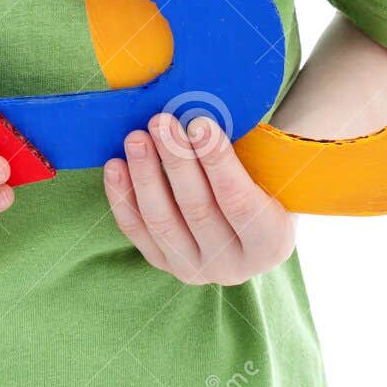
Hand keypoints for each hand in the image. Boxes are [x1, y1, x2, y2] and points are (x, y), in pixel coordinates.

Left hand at [103, 112, 295, 285]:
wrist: (247, 219)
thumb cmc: (261, 181)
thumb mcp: (268, 170)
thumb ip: (245, 150)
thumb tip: (203, 117)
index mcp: (271, 243)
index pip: (240, 202)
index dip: (219, 162)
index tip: (200, 124)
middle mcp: (234, 266)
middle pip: (198, 210)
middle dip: (177, 161)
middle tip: (161, 121)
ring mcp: (195, 270)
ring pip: (163, 222)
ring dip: (145, 175)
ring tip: (136, 138)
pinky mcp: (163, 263)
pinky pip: (137, 231)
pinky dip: (122, 197)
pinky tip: (115, 165)